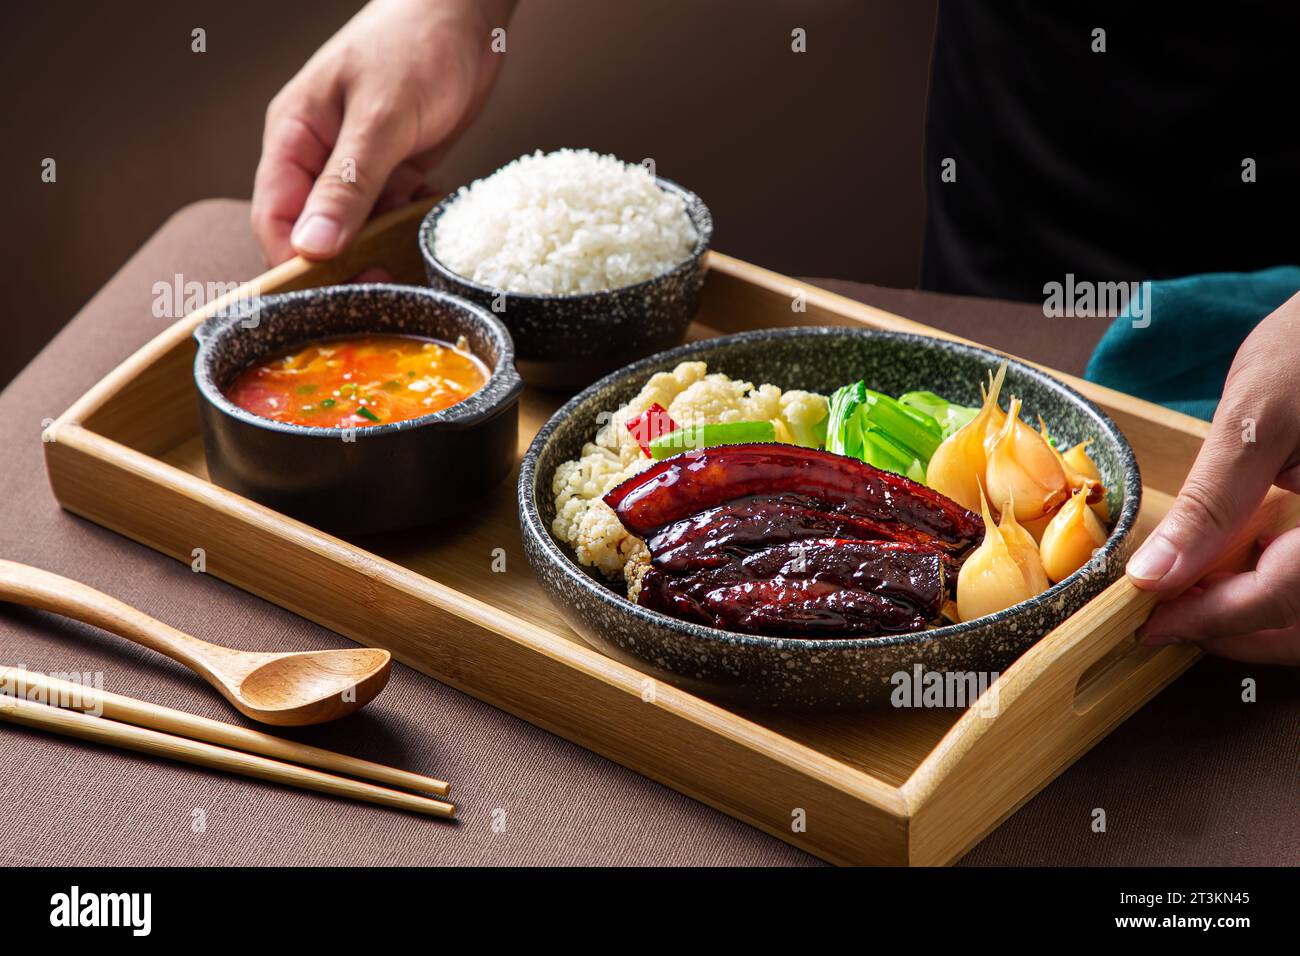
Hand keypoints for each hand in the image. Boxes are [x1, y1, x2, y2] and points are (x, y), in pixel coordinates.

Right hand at [251, 0, 512, 264]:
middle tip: (383, 282)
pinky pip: (391, 216)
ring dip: (383, 247)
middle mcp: (319, 157)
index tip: (332, 293)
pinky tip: (429, 215)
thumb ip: (347, 184)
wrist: (465, 13)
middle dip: (343, 264)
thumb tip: (311, 248)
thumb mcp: (382, 115)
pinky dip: (409, 225)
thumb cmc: (416, 44)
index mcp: (294, 137)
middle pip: (313, 234)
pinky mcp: (395, 170)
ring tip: (412, 252)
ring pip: (355, 231)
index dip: (296, 264)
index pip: (274, 220)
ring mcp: (358, 165)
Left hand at [1128, 293, 1299, 663]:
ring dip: (1256, 620)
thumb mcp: (1256, 421)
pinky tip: (1238, 571)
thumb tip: (1152, 574)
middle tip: (1168, 617)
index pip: (1283, 599)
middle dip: (1234, 632)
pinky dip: (1279, 595)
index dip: (1209, 621)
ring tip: (1196, 594)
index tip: (1149, 625)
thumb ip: (1210, 505)